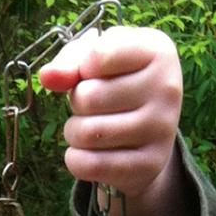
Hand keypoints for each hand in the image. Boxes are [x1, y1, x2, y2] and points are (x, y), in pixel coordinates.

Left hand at [39, 26, 191, 215]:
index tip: (93, 71)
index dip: (82, 67)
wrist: (148, 129)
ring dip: (74, 132)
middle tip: (93, 105)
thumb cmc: (115, 81)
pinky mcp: (150, 165)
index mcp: (157, 51)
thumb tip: (48, 77)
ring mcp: (163, 129)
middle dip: (77, 102)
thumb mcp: (94, 59)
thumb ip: (70, 61)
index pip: (98, 56)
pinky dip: (76, 159)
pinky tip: (90, 151)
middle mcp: (168, 88)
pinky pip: (89, 165)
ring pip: (86, 133)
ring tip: (91, 126)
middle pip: (88, 97)